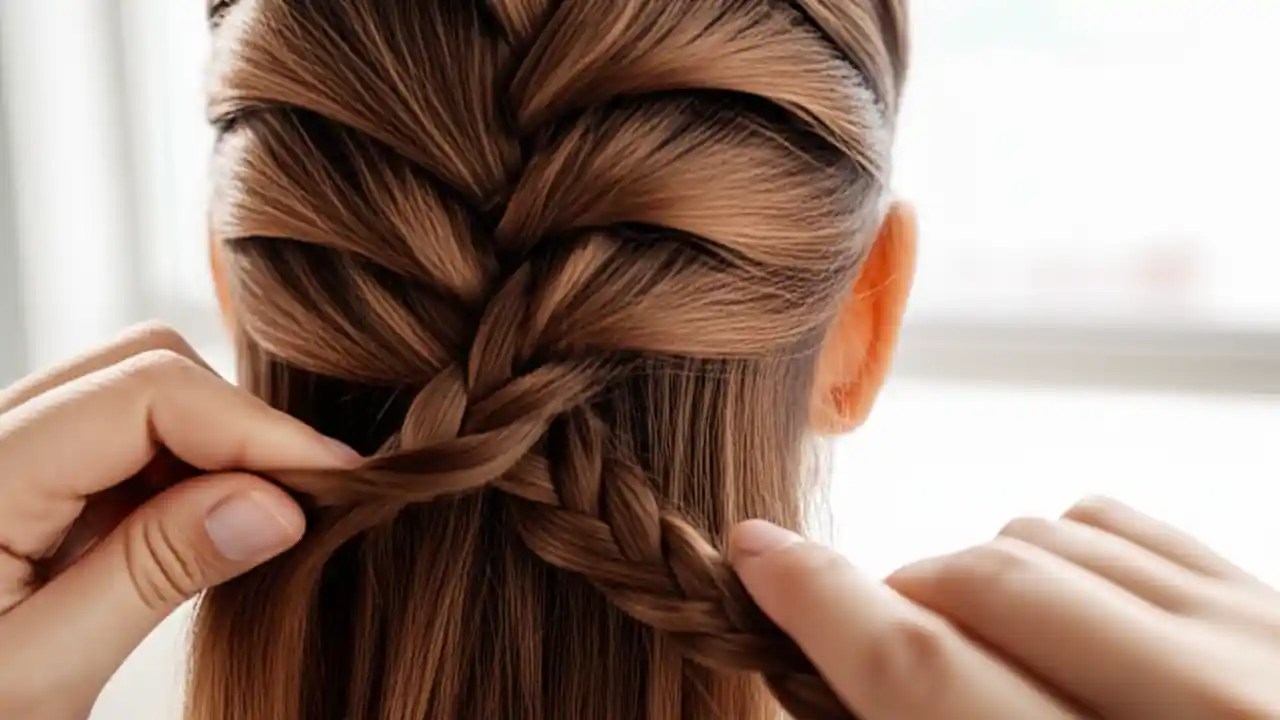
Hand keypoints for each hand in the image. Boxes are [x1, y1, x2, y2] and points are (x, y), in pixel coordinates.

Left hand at [0, 324, 359, 719]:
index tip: (333, 479)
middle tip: (303, 499)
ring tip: (260, 522)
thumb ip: (156, 573)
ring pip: (138, 391)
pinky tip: (205, 527)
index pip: (145, 392)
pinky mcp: (22, 479)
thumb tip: (278, 504)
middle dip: (236, 421)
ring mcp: (3, 453)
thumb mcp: (43, 673)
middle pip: (140, 363)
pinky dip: (183, 471)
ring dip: (214, 446)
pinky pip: (122, 440)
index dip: (253, 427)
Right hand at [732, 498, 1279, 718]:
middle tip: (882, 642)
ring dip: (980, 575)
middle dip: (901, 595)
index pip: (922, 668)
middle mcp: (1198, 713)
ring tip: (983, 646)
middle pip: (981, 582)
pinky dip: (1060, 549)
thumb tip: (848, 673)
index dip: (821, 603)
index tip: (760, 555)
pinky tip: (1054, 606)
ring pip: (1048, 538)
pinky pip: (1123, 524)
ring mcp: (1260, 652)